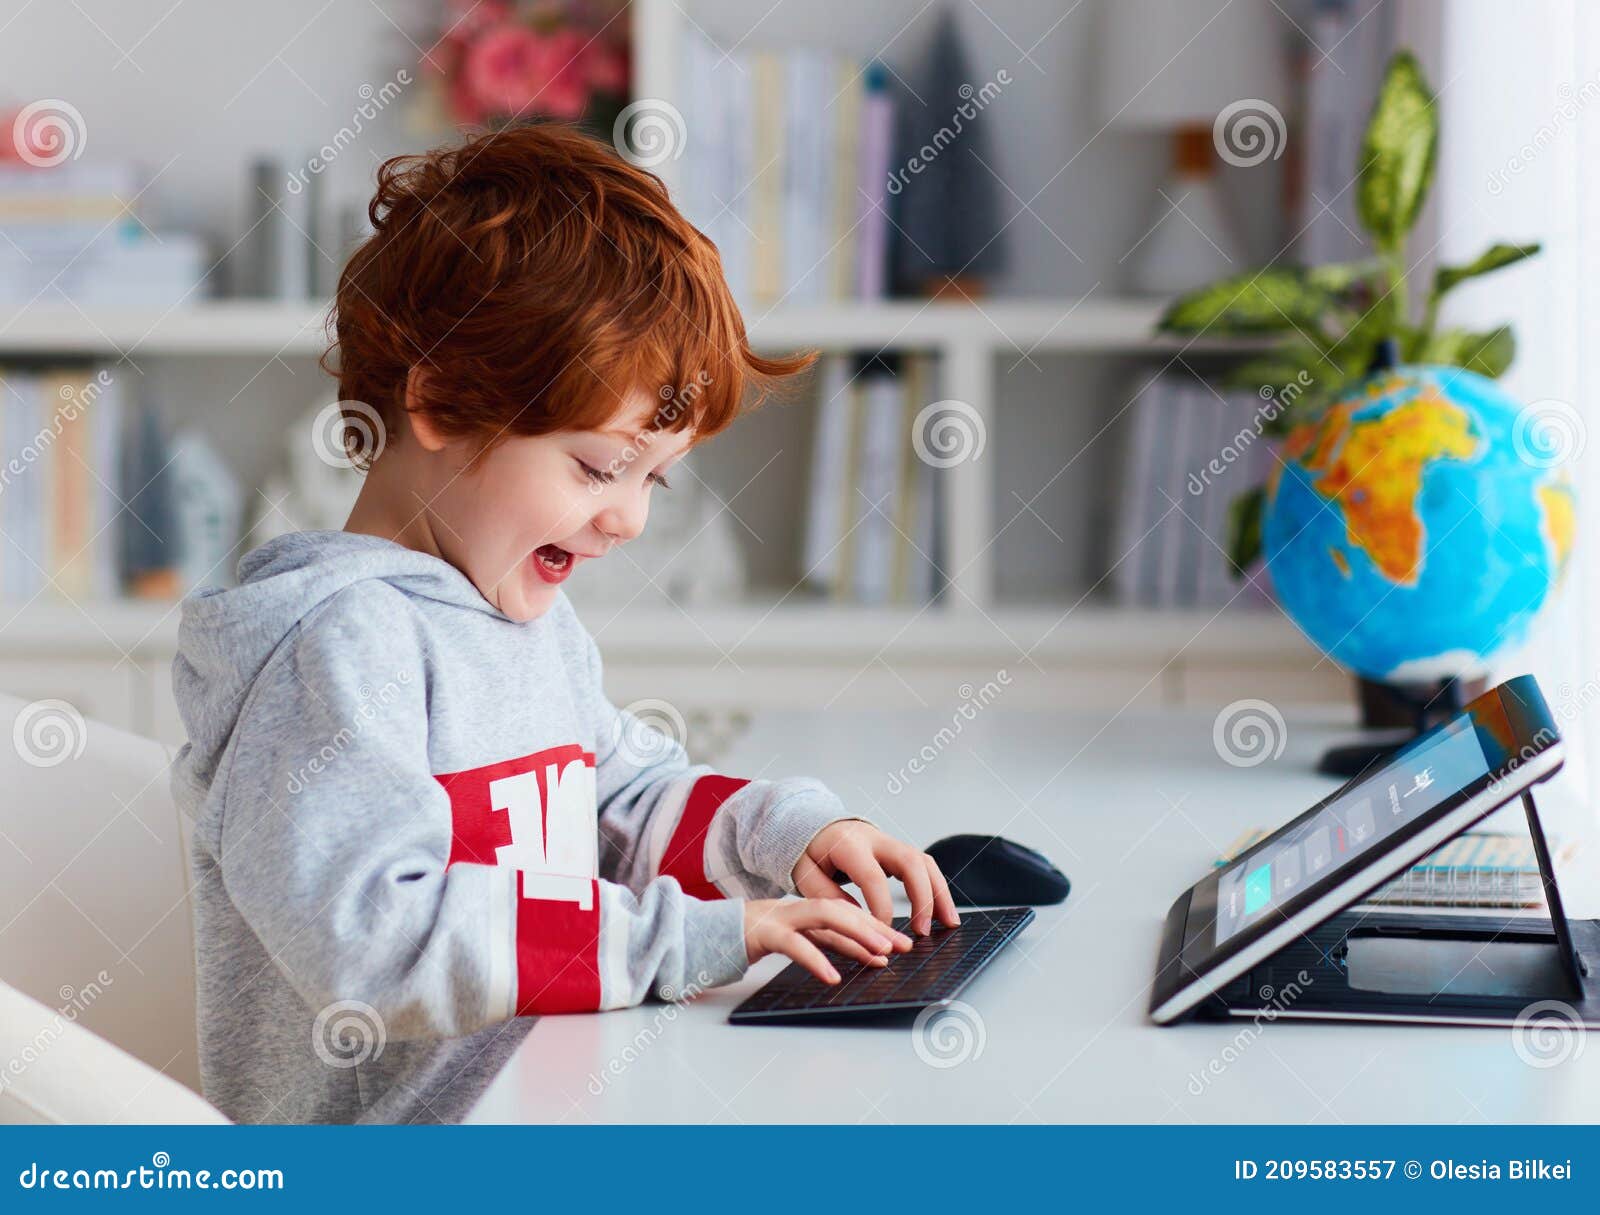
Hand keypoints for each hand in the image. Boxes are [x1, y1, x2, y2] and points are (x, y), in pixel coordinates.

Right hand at [743, 898, 912, 984]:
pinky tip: (832, 976)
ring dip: (855, 933)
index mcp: (805, 912)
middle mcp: (796, 910)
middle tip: (900, 946)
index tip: (900, 943)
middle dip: (873, 927)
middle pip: (842, 910)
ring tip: (878, 953)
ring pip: (824, 916)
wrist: (706, 936)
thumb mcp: (797, 943)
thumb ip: (825, 945)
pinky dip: (815, 959)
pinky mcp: (762, 934)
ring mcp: (779, 918)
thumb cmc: (750, 941)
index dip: (875, 927)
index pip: (847, 914)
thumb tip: (866, 956)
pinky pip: (793, 944)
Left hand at [792, 820, 959, 935]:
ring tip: (949, 924)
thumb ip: (828, 895)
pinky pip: (925, 867)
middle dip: (922, 897)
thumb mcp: (806, 873)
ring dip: (940, 893)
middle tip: (922, 931)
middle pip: (910, 862)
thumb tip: (860, 920)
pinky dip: (937, 889)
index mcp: (848, 845)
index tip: (882, 934)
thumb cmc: (811, 853)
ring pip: (925, 862)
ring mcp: (891, 843)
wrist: (817, 828)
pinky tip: (943, 914)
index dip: (881, 907)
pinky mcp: (899, 852)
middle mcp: (875, 839)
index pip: (872, 877)